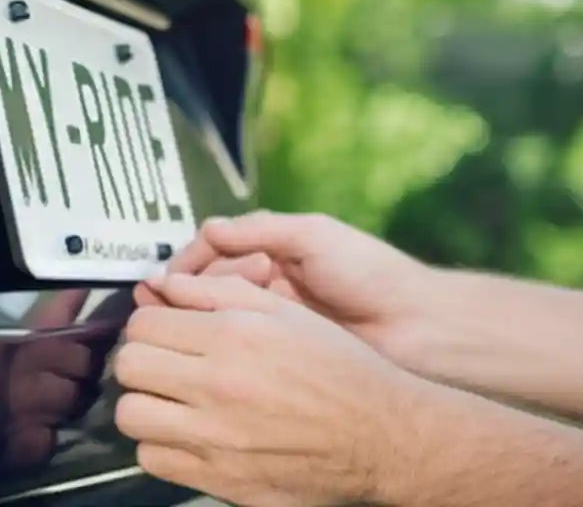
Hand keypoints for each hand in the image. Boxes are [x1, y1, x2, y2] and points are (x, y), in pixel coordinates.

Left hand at [116, 274, 428, 505]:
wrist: (382, 434)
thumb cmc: (339, 368)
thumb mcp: (285, 312)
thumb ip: (218, 292)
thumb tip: (164, 285)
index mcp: (231, 337)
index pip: (143, 323)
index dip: (149, 325)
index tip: (162, 333)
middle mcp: (218, 386)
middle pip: (128, 366)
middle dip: (139, 360)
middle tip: (161, 364)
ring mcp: (216, 437)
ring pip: (130, 415)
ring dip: (144, 404)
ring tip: (167, 399)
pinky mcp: (221, 478)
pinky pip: (152, 460)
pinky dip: (160, 446)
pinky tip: (184, 433)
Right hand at [138, 212, 435, 366]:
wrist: (420, 330)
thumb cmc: (374, 274)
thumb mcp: (313, 236)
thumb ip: (260, 230)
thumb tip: (209, 229)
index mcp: (277, 250)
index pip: (214, 252)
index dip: (185, 266)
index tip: (161, 283)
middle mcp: (271, 284)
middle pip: (209, 286)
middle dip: (183, 295)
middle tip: (161, 309)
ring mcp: (275, 321)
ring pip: (219, 318)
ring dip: (195, 321)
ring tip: (177, 329)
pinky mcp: (282, 353)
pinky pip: (240, 348)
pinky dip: (218, 348)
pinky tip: (202, 353)